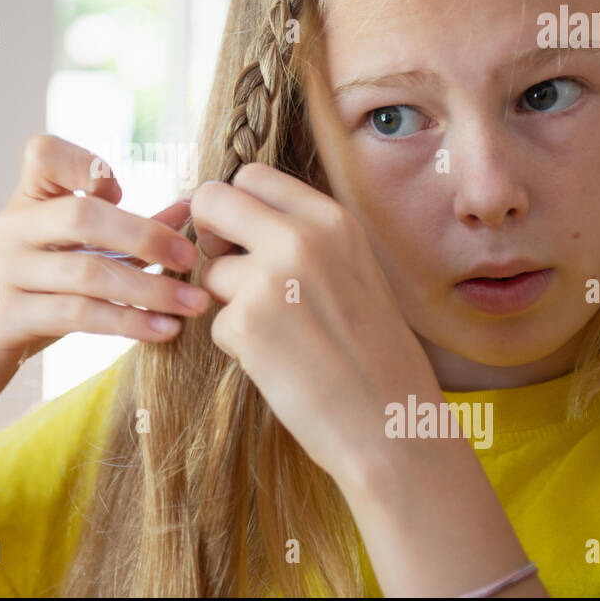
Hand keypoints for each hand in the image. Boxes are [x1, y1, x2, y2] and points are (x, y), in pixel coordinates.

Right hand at [0, 134, 210, 413]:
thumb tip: (189, 208)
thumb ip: (126, 233)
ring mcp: (6, 274)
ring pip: (87, 273)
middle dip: (145, 236)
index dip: (86, 164)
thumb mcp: (71, 258)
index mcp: (24, 204)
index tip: (121, 192)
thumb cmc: (28, 299)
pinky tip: (163, 331)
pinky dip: (127, 322)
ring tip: (193, 305)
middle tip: (190, 258)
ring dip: (150, 289)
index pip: (43, 153)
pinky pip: (77, 315)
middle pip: (82, 215)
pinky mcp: (8, 319)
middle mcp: (10, 230)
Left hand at [189, 161, 437, 483]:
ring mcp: (269, 278)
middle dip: (206, 233)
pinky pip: (215, 322)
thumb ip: (303, 238)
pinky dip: (237, 346)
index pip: (251, 176)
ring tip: (277, 334)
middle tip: (229, 271)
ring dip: (228, 302)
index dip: (234, 206)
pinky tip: (279, 364)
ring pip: (210, 271)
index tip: (241, 237)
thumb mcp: (352, 270)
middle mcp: (300, 238)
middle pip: (211, 199)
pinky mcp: (245, 324)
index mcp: (332, 219)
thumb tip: (233, 218)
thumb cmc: (372, 352)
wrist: (393, 424)